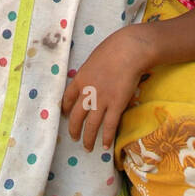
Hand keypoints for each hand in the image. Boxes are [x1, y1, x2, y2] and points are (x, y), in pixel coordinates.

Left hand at [62, 28, 148, 151]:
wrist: (129, 50)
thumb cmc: (113, 48)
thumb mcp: (93, 59)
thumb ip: (90, 72)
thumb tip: (92, 77)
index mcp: (80, 79)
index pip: (67, 98)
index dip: (65, 109)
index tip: (66, 115)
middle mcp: (87, 92)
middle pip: (76, 116)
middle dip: (74, 130)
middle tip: (74, 138)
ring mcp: (102, 100)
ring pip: (91, 125)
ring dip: (88, 139)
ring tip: (87, 147)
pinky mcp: (117, 105)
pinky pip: (109, 125)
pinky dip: (106, 137)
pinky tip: (104, 146)